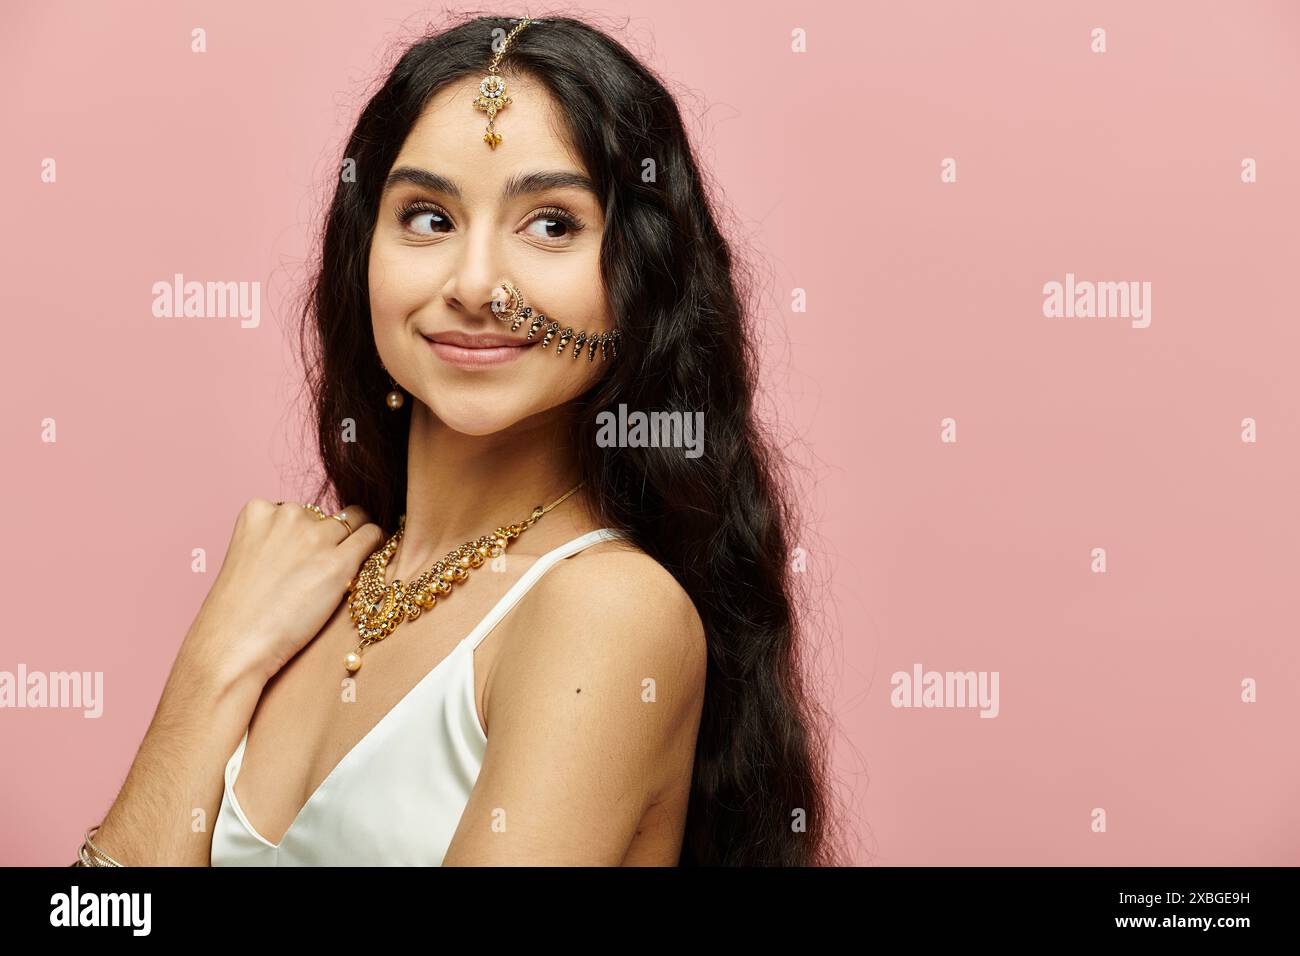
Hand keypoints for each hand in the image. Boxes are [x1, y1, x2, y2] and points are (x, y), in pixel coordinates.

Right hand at [181, 498, 385, 687]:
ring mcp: (315, 537)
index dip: (306, 534)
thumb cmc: (240, 612)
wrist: (234, 645)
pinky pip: (372, 536)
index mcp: (258, 510)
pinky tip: (374, 558)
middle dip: (329, 536)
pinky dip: (376, 544)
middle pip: (325, 515)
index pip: (299, 509)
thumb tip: (315, 535)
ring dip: (355, 538)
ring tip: (350, 564)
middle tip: (325, 566)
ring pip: (355, 520)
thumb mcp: (247, 556)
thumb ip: (275, 539)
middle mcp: (289, 515)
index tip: (303, 556)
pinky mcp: (339, 563)